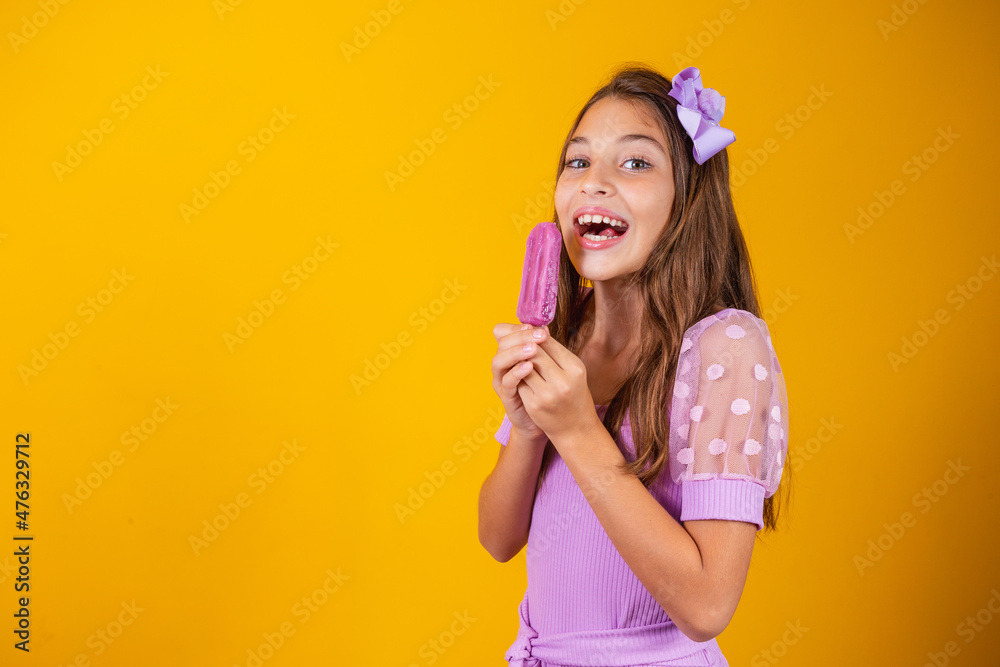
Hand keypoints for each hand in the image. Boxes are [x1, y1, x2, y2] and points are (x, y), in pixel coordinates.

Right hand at [491, 322, 549, 444]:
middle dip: (521, 337)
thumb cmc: (549, 389)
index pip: (506, 333)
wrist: (551, 421)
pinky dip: (516, 373)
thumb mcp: (547, 366)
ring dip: (516, 352)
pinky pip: (507, 383)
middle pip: (502, 344)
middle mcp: (503, 366)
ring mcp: (503, 382)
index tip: (539, 326)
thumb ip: (542, 348)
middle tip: (540, 335)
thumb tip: (545, 327)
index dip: (520, 328)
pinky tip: (529, 366)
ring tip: (533, 348)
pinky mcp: (507, 398)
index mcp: (511, 354)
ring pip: (498, 361)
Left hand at [515, 325, 598, 447]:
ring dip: (518, 360)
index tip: (528, 334)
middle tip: (518, 343)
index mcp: (575, 367)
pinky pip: (519, 382)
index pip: (549, 342)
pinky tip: (517, 375)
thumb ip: (555, 351)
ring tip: (517, 357)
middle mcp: (563, 380)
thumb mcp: (572, 372)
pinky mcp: (534, 404)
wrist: (576, 429)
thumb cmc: (573, 395)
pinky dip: (516, 376)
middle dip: (524, 345)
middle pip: (534, 351)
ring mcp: (547, 394)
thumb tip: (533, 326)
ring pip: (524, 366)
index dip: (535, 336)